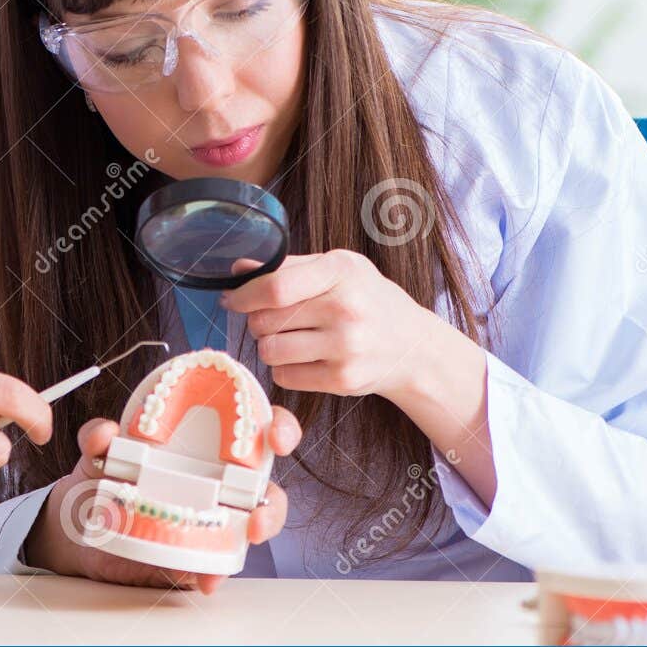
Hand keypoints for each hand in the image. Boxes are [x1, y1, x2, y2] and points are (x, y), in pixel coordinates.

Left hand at [23, 408, 299, 593]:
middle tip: (256, 516)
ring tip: (242, 543)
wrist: (82, 531)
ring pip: (254, 526)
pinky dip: (217, 572)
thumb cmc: (101, 480)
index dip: (278, 427)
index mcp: (201, 443)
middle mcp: (216, 479)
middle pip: (265, 484)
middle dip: (273, 502)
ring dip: (257, 537)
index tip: (276, 437)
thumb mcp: (96, 453)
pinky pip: (221, 563)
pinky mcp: (200, 552)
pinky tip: (205, 579)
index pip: (254, 426)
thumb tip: (105, 433)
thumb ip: (98, 437)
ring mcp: (213, 518)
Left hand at [222, 249, 439, 399]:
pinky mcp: (343, 379)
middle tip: (272, 320)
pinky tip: (304, 358)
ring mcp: (346, 346)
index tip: (232, 299)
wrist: (413, 347)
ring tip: (289, 339)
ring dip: (269, 346)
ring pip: (270, 350)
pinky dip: (284, 369)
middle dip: (257, 321)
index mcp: (340, 271)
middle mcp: (345, 308)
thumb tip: (238, 269)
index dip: (244, 295)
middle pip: (265, 320)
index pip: (274, 286)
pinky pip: (284, 377)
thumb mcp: (337, 270)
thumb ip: (287, 267)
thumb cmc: (367, 299)